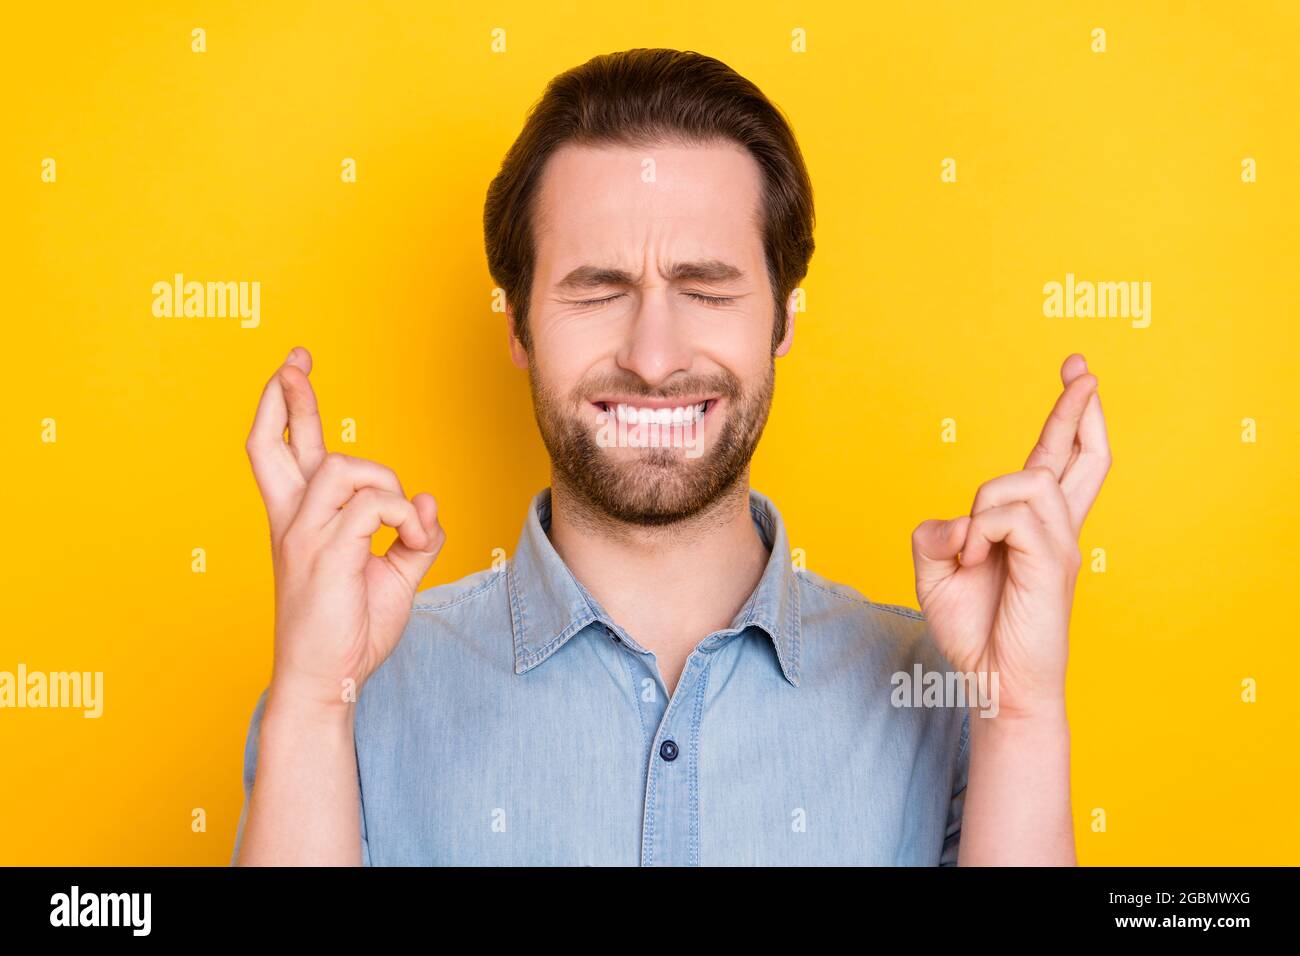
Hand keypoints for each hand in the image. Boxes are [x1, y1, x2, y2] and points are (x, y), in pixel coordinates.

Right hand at [245, 346, 444, 712]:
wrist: (326, 682)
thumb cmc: (351, 629)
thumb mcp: (393, 575)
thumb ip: (413, 533)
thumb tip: (428, 500)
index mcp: (301, 521)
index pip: (279, 452)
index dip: (283, 407)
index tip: (291, 369)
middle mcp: (293, 521)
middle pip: (275, 443)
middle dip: (287, 395)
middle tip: (297, 359)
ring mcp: (304, 536)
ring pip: (345, 466)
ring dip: (389, 484)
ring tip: (405, 526)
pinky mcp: (326, 554)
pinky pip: (376, 505)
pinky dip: (407, 518)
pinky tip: (415, 544)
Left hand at [911, 353, 1110, 720]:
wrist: (994, 685)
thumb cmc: (974, 632)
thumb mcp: (935, 576)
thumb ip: (935, 536)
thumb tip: (954, 523)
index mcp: (1032, 526)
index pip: (1057, 461)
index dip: (1069, 417)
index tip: (1078, 373)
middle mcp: (1054, 528)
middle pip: (1079, 456)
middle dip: (1078, 408)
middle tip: (1081, 366)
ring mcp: (1059, 544)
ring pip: (1021, 481)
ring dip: (982, 509)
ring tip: (970, 554)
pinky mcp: (1053, 563)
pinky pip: (1010, 515)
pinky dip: (981, 531)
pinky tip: (973, 562)